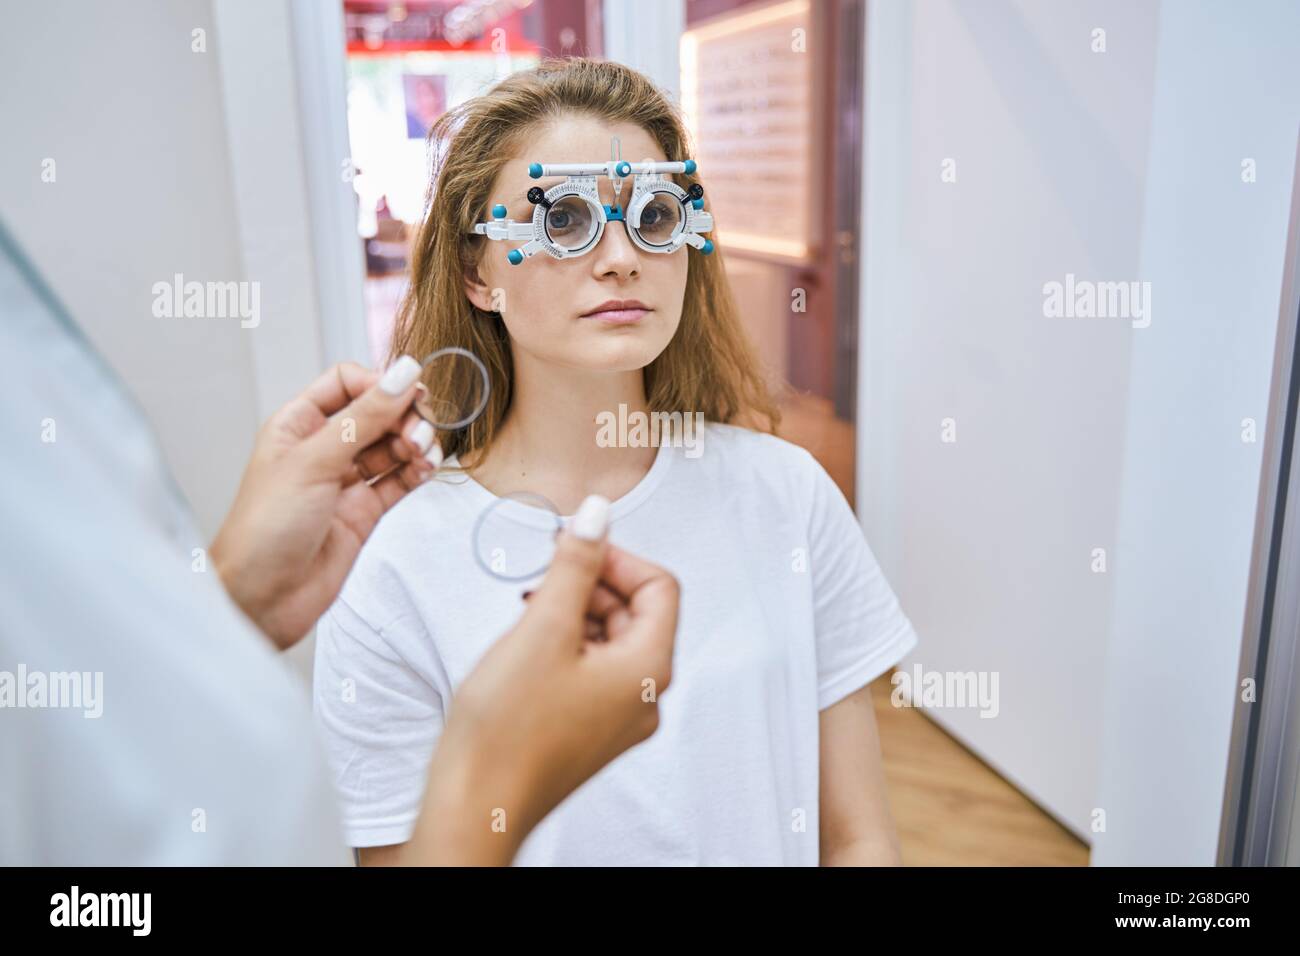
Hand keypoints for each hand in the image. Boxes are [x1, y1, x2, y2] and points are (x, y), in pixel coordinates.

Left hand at [210, 357, 440, 647]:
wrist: (261, 598)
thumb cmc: (264, 530)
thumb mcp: (314, 461)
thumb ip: (364, 418)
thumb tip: (402, 376)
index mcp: (297, 424)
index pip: (348, 383)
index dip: (379, 384)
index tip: (407, 395)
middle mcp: (323, 448)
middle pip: (377, 414)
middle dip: (404, 417)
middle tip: (418, 433)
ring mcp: (346, 481)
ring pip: (393, 447)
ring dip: (415, 444)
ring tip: (422, 455)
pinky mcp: (364, 512)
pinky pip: (399, 481)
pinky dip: (417, 472)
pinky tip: (426, 470)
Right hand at [406, 496, 679, 864]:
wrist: (474, 807)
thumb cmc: (507, 728)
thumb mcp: (543, 626)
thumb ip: (576, 564)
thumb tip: (597, 514)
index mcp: (649, 668)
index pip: (660, 587)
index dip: (618, 557)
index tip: (573, 546)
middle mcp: (644, 697)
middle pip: (636, 614)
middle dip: (591, 585)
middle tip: (542, 577)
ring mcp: (617, 720)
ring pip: (609, 642)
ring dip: (573, 614)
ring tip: (527, 615)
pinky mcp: (587, 732)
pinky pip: (590, 673)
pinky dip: (563, 648)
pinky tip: (524, 650)